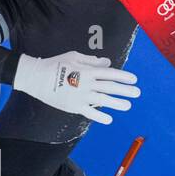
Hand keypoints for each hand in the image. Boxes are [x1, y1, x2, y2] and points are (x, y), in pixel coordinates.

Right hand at [12, 51, 139, 124]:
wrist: (37, 77)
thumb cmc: (55, 64)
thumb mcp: (75, 57)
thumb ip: (92, 61)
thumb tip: (108, 63)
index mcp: (88, 70)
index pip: (111, 73)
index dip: (124, 76)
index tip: (134, 79)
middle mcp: (87, 83)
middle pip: (111, 87)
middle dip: (126, 90)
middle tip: (137, 93)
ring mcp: (81, 96)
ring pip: (104, 100)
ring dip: (118, 103)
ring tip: (128, 105)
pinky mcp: (73, 106)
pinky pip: (90, 113)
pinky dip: (101, 116)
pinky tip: (110, 119)